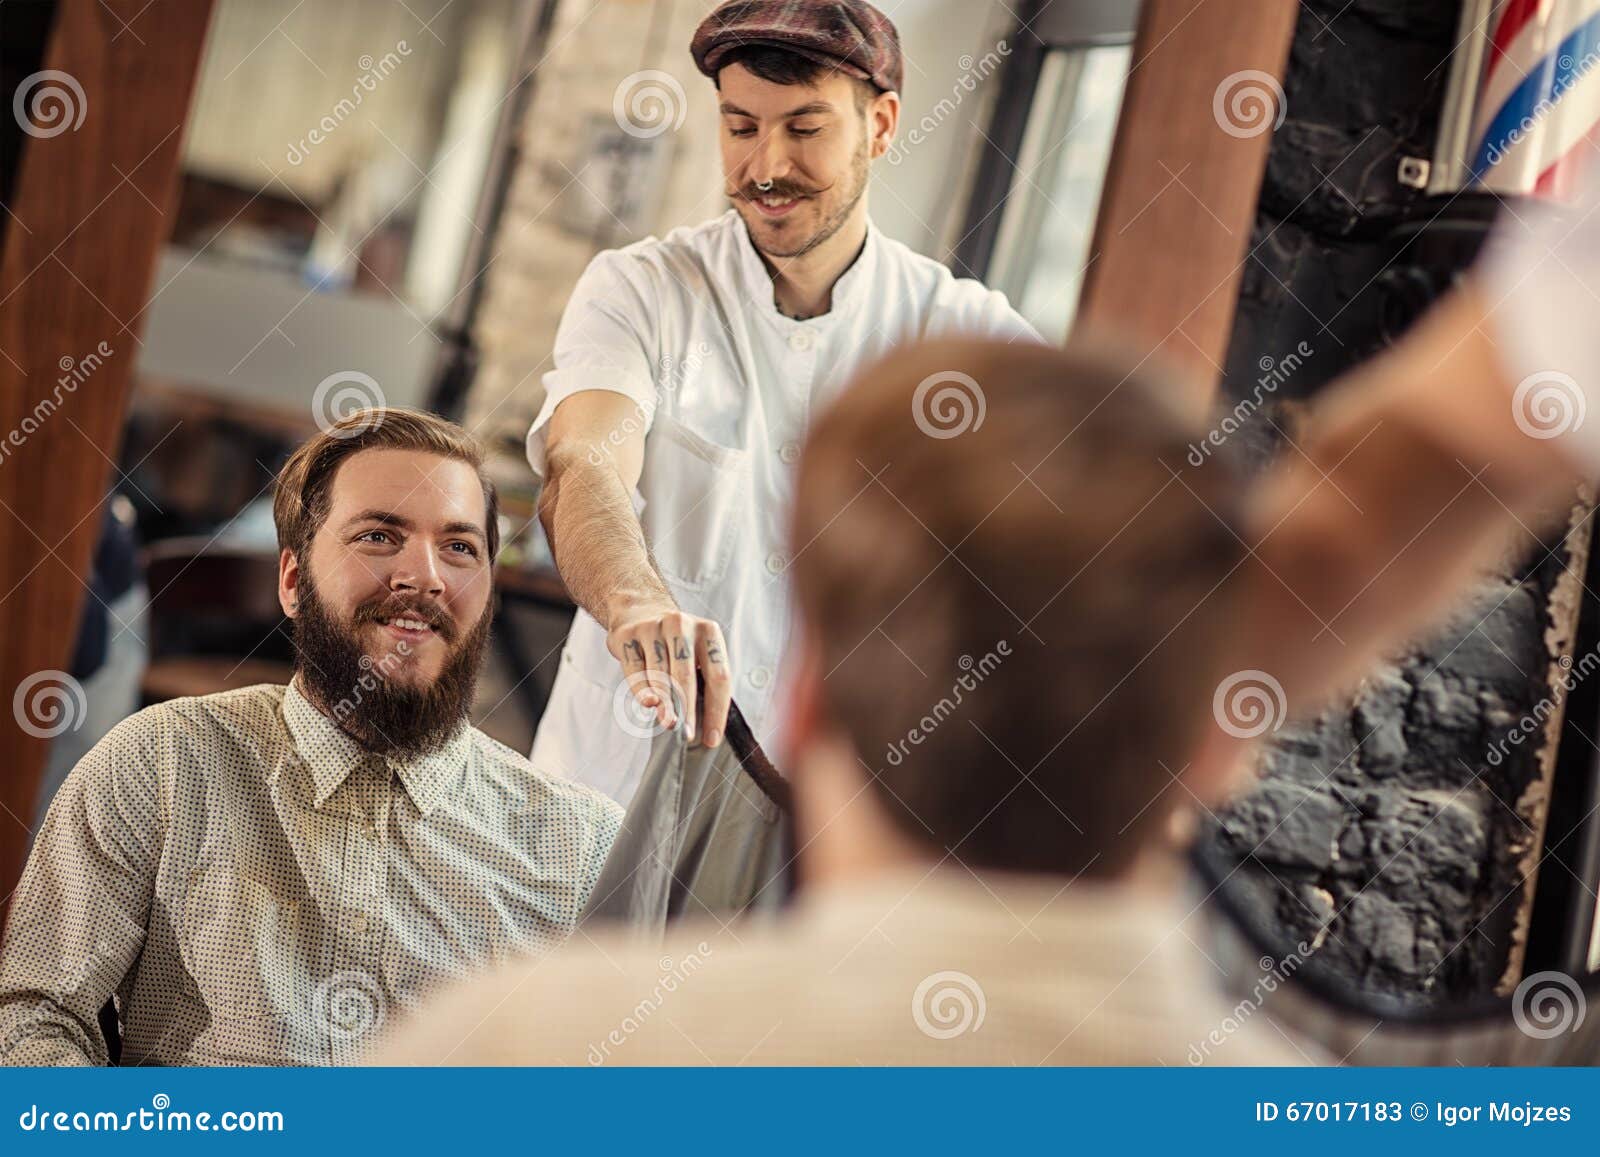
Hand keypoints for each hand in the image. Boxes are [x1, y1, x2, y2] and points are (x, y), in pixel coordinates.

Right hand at [605, 604, 731, 745]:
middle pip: (688, 676)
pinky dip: (642, 689)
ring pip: (660, 674)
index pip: (719, 677)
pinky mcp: (628, 635)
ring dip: (665, 703)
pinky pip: (636, 669)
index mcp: (708, 632)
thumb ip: (701, 682)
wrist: (639, 608)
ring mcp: (653, 628)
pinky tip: (648, 703)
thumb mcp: (696, 651)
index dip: (717, 710)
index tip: (712, 738)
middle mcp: (682, 625)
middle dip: (688, 710)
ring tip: (668, 723)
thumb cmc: (674, 642)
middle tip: (687, 735)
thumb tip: (704, 728)